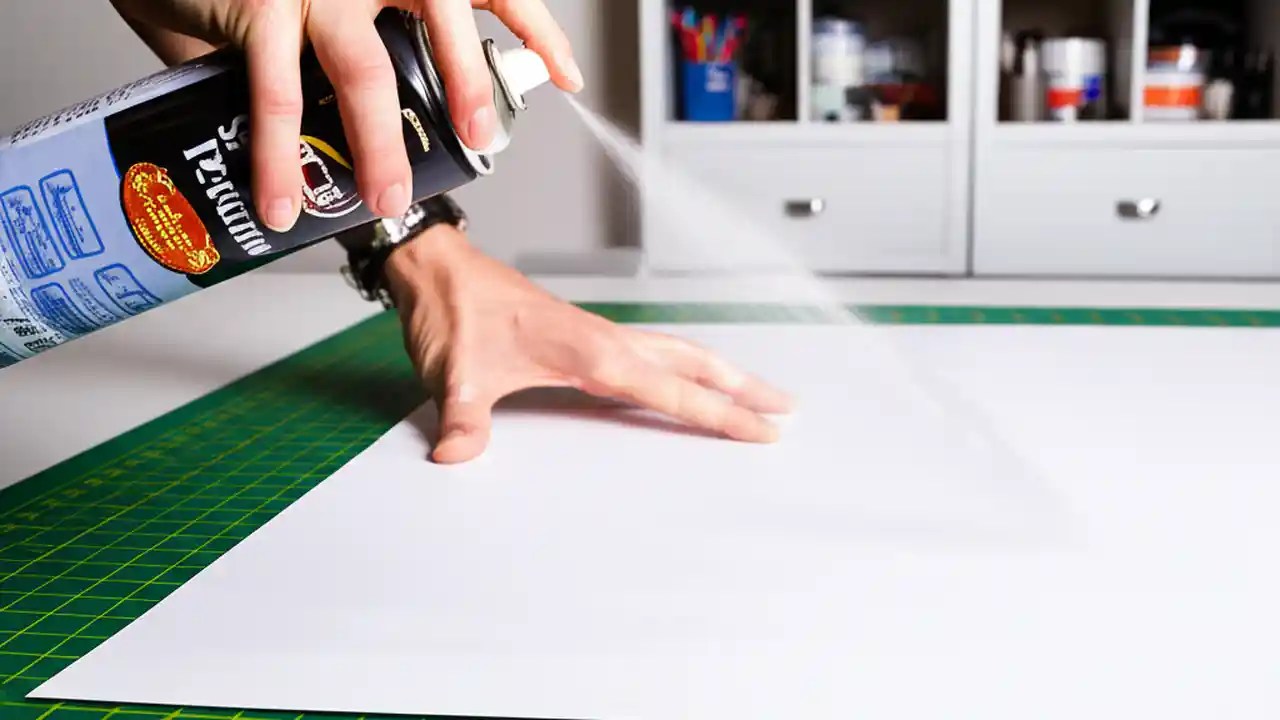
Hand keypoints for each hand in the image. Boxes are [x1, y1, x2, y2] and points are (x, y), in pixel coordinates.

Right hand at [110, 0, 582, 230]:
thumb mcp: (325, 4)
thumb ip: (359, 48)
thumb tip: (382, 119)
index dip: (534, 30)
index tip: (568, 76)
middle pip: (439, 20)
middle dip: (467, 87)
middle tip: (477, 137)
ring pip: (364, 71)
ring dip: (377, 144)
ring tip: (383, 199)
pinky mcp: (260, 8)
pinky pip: (276, 96)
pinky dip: (280, 157)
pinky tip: (283, 203)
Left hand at [384, 227, 793, 463]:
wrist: (438, 271)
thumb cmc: (455, 313)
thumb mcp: (456, 374)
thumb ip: (463, 419)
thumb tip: (456, 455)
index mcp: (591, 350)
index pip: (673, 389)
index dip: (721, 415)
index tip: (764, 430)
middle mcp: (606, 340)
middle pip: (694, 364)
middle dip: (743, 389)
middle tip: (786, 410)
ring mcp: (599, 336)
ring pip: (678, 353)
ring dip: (720, 373)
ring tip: (756, 395)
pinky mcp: (585, 337)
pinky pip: (651, 353)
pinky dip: (684, 367)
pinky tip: (684, 381)